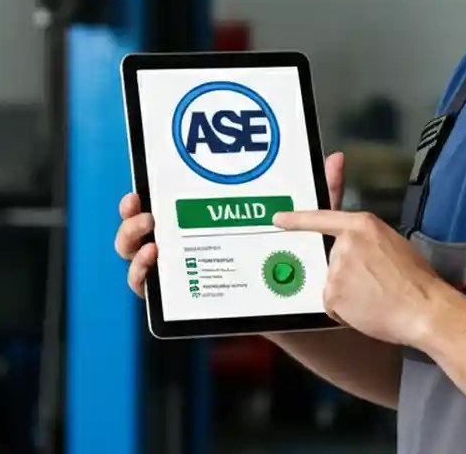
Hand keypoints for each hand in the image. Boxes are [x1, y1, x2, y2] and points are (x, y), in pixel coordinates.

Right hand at [115, 152, 348, 297]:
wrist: (300, 306)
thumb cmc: (297, 256)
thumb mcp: (307, 223)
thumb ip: (319, 195)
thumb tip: (335, 158)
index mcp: (201, 216)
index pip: (162, 200)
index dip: (144, 192)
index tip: (140, 185)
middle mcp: (183, 241)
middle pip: (139, 227)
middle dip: (130, 217)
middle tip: (144, 211)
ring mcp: (179, 271)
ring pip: (136, 257)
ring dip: (131, 245)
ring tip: (152, 239)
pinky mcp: (182, 298)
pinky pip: (149, 291)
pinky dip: (141, 276)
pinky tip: (155, 264)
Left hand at [273, 208, 447, 346]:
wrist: (424, 308)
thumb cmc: (417, 279)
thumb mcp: (393, 243)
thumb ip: (368, 241)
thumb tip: (356, 250)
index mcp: (362, 225)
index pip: (322, 218)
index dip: (298, 219)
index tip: (278, 219)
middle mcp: (344, 243)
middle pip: (332, 259)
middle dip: (347, 274)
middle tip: (375, 285)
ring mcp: (336, 268)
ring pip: (332, 283)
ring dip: (347, 294)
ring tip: (376, 299)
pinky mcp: (332, 292)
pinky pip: (332, 304)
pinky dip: (345, 311)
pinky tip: (368, 310)